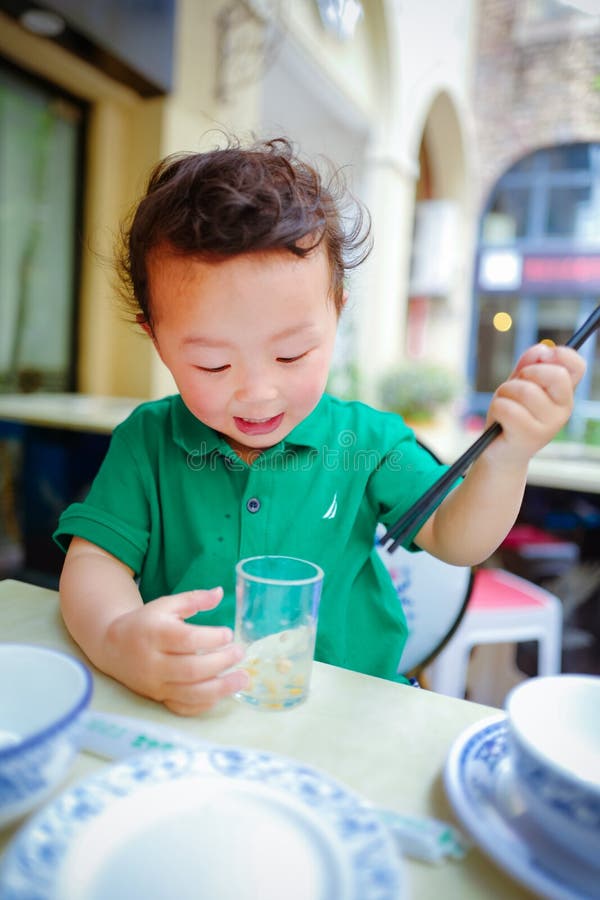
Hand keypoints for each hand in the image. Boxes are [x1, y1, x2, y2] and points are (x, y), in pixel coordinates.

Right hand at [104, 587, 248, 715]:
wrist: (113, 648)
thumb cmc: (145, 623)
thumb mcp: (165, 605)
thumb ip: (193, 599)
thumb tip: (220, 593)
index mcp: (155, 635)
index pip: (186, 640)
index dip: (211, 638)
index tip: (229, 633)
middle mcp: (154, 663)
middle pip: (191, 669)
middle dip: (221, 662)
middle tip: (240, 653)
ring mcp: (156, 685)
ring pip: (190, 693)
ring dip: (221, 688)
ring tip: (242, 679)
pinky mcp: (158, 699)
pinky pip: (184, 708)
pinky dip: (205, 704)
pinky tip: (222, 693)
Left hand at [485, 343, 585, 465]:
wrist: (501, 452)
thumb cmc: (511, 414)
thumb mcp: (518, 385)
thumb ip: (528, 365)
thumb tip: (540, 348)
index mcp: (564, 394)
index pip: (577, 366)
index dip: (561, 354)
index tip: (541, 357)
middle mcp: (563, 409)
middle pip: (554, 374)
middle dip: (526, 373)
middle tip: (515, 386)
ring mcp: (549, 425)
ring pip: (524, 390)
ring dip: (505, 392)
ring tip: (504, 406)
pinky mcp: (530, 436)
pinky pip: (506, 407)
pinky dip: (496, 408)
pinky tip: (499, 419)